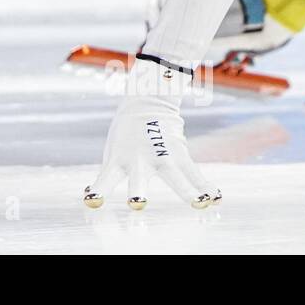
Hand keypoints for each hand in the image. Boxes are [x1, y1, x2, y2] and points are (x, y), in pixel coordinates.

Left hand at [83, 59, 219, 209]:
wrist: (146, 101)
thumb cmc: (125, 134)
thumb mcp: (112, 152)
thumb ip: (106, 176)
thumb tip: (89, 197)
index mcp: (119, 160)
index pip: (106, 177)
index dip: (99, 189)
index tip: (91, 200)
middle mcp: (139, 160)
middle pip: (138, 178)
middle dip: (138, 192)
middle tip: (137, 203)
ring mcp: (161, 156)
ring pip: (174, 176)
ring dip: (186, 191)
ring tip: (199, 203)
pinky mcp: (179, 153)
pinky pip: (194, 173)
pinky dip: (205, 186)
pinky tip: (215, 198)